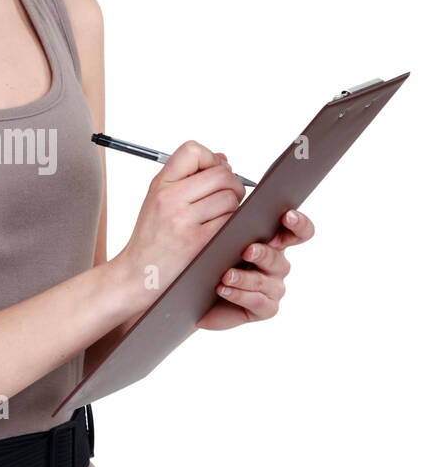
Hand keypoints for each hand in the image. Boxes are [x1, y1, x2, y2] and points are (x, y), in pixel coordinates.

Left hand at [196, 158, 314, 329]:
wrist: (170, 286)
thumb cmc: (188, 249)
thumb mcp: (191, 210)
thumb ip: (211, 185)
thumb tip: (222, 159)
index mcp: (261, 231)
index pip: (291, 223)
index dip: (296, 221)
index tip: (286, 214)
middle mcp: (270, 255)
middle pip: (287, 251)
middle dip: (268, 249)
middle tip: (249, 247)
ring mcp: (267, 282)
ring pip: (272, 277)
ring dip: (248, 275)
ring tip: (225, 273)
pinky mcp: (258, 306)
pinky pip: (261, 303)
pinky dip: (241, 294)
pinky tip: (222, 288)